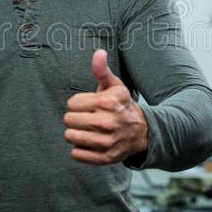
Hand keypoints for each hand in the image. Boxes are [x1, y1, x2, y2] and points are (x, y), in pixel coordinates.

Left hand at [64, 49, 147, 164]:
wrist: (143, 132)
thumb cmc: (122, 106)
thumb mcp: (115, 86)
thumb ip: (102, 70)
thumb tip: (98, 53)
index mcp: (107, 103)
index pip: (71, 103)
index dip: (77, 104)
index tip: (87, 106)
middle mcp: (107, 123)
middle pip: (68, 120)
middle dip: (74, 118)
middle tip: (86, 118)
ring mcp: (106, 142)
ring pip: (70, 137)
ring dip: (75, 134)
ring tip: (87, 130)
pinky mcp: (104, 158)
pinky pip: (76, 154)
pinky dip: (79, 149)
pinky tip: (90, 143)